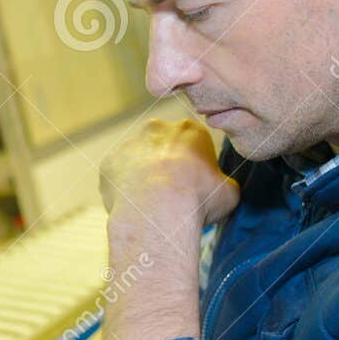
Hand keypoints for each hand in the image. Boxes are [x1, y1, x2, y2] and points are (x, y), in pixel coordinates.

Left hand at [99, 118, 238, 228]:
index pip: (193, 142)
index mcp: (190, 131)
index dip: (194, 164)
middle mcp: (158, 129)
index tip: (194, 184)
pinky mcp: (109, 162)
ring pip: (137, 159)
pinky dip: (123, 187)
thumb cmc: (196, 199)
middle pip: (162, 145)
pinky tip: (132, 205)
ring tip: (149, 203)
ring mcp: (130, 143)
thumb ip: (225, 184)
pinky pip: (117, 174)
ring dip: (142, 175)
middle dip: (165, 164)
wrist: (157, 211)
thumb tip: (223, 189)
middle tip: (170, 193)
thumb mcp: (229, 193)